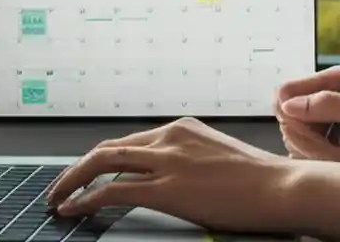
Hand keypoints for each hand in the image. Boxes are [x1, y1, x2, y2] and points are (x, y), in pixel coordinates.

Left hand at [45, 117, 297, 233]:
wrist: (282, 187)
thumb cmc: (262, 180)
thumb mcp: (220, 158)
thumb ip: (192, 162)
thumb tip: (177, 180)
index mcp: (183, 128)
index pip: (130, 142)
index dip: (103, 159)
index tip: (87, 174)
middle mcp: (171, 137)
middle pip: (110, 148)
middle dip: (79, 168)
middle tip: (61, 186)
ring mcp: (168, 161)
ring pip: (103, 163)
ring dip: (73, 181)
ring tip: (57, 199)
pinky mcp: (167, 188)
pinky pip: (113, 191)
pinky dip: (86, 199)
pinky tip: (73, 210)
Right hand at [273, 66, 339, 169]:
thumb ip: (330, 104)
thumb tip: (289, 105)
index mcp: (333, 81)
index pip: (285, 93)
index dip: (292, 115)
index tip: (314, 132)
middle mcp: (324, 99)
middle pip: (287, 121)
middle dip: (312, 142)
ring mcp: (323, 124)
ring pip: (294, 143)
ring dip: (321, 155)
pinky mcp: (325, 146)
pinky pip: (304, 157)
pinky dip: (324, 163)